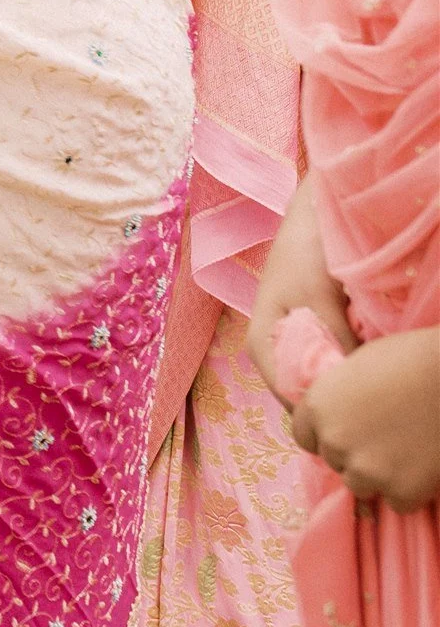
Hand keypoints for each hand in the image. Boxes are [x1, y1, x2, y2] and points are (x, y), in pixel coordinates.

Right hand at [247, 176, 355, 406]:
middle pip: (302, 392)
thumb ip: (332, 339)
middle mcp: (273, 351)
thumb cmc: (305, 253)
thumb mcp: (319, 296)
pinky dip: (346, 365)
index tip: (351, 405)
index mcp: (260, 346)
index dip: (319, 407)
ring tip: (365, 375)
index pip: (288, 397)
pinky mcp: (312, 336)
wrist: (310, 219)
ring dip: (339, 380)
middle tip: (363, 391)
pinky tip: (364, 360)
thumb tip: (350, 381)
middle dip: (330, 396)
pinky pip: (329, 363)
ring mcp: (292, 345)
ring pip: (317, 379)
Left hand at [292, 328, 439, 511]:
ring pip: (362, 486)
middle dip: (357, 455)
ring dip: (380, 476)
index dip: (329, 436)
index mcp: (316, 408)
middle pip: (336, 463)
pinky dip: (411, 490)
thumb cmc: (407, 358)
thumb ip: (338, 398)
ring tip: (407, 451)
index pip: (307, 438)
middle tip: (388, 438)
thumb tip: (337, 414)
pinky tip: (424, 465)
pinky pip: (399, 502)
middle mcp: (334, 442)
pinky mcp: (402, 490)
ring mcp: (366, 470)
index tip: (351, 433)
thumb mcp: (355, 369)